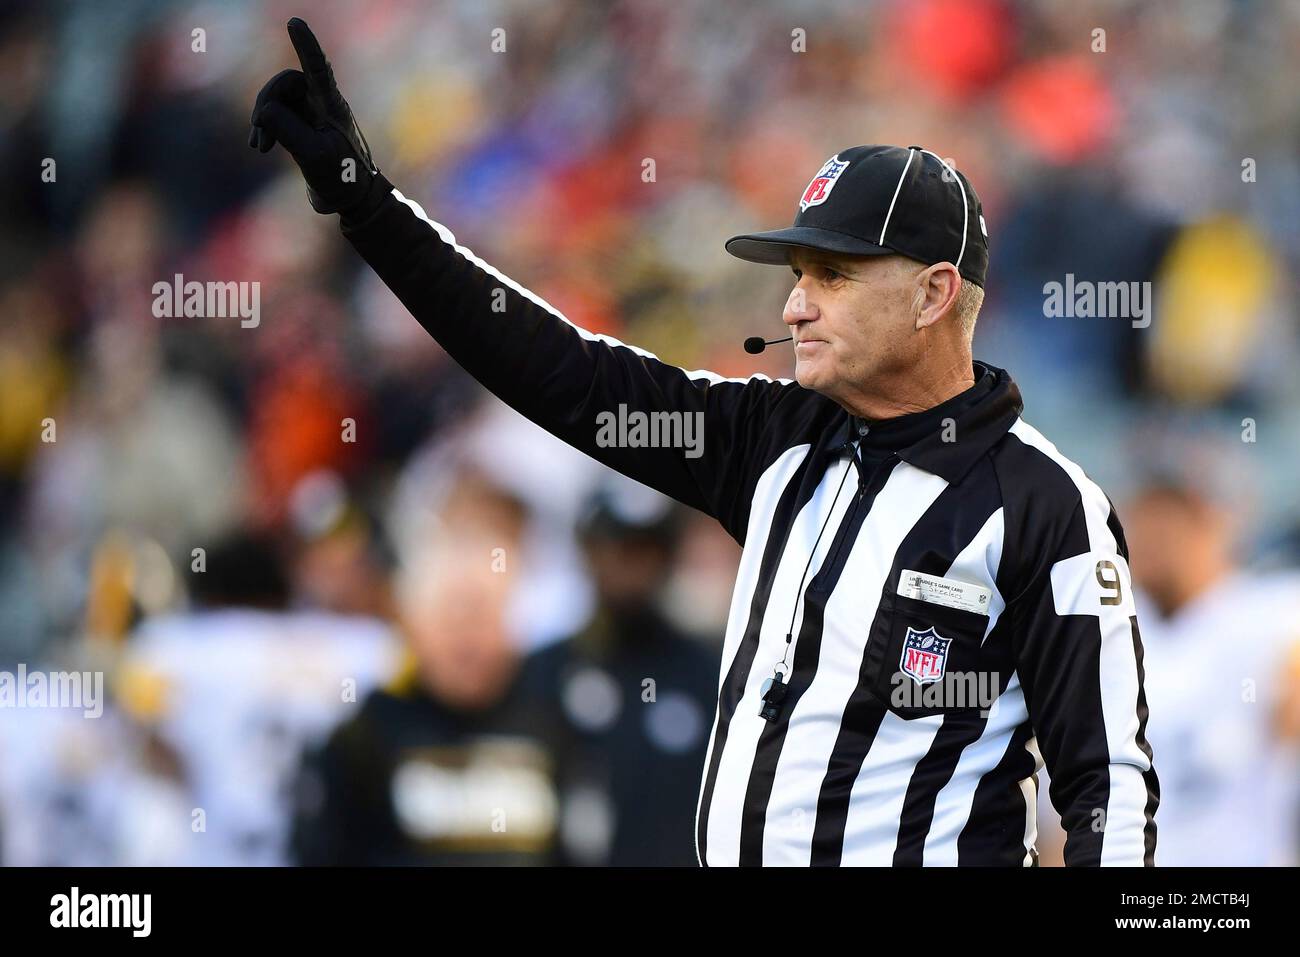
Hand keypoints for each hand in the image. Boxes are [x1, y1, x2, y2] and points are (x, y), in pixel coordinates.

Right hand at [249, 17, 381, 214]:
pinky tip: (259, 145)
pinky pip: (277, 114)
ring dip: (263, 118)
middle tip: (259, 130)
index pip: (317, 68)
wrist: (352, 198)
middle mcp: (323, 103)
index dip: (306, 45)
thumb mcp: (313, 156)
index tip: (295, 23)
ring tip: (259, 146)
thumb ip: (288, 131)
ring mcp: (312, 113)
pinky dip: (265, 127)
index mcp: (333, 105)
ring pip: (278, 99)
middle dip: (266, 102)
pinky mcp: (302, 126)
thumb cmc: (342, 177)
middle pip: (286, 83)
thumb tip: (264, 111)